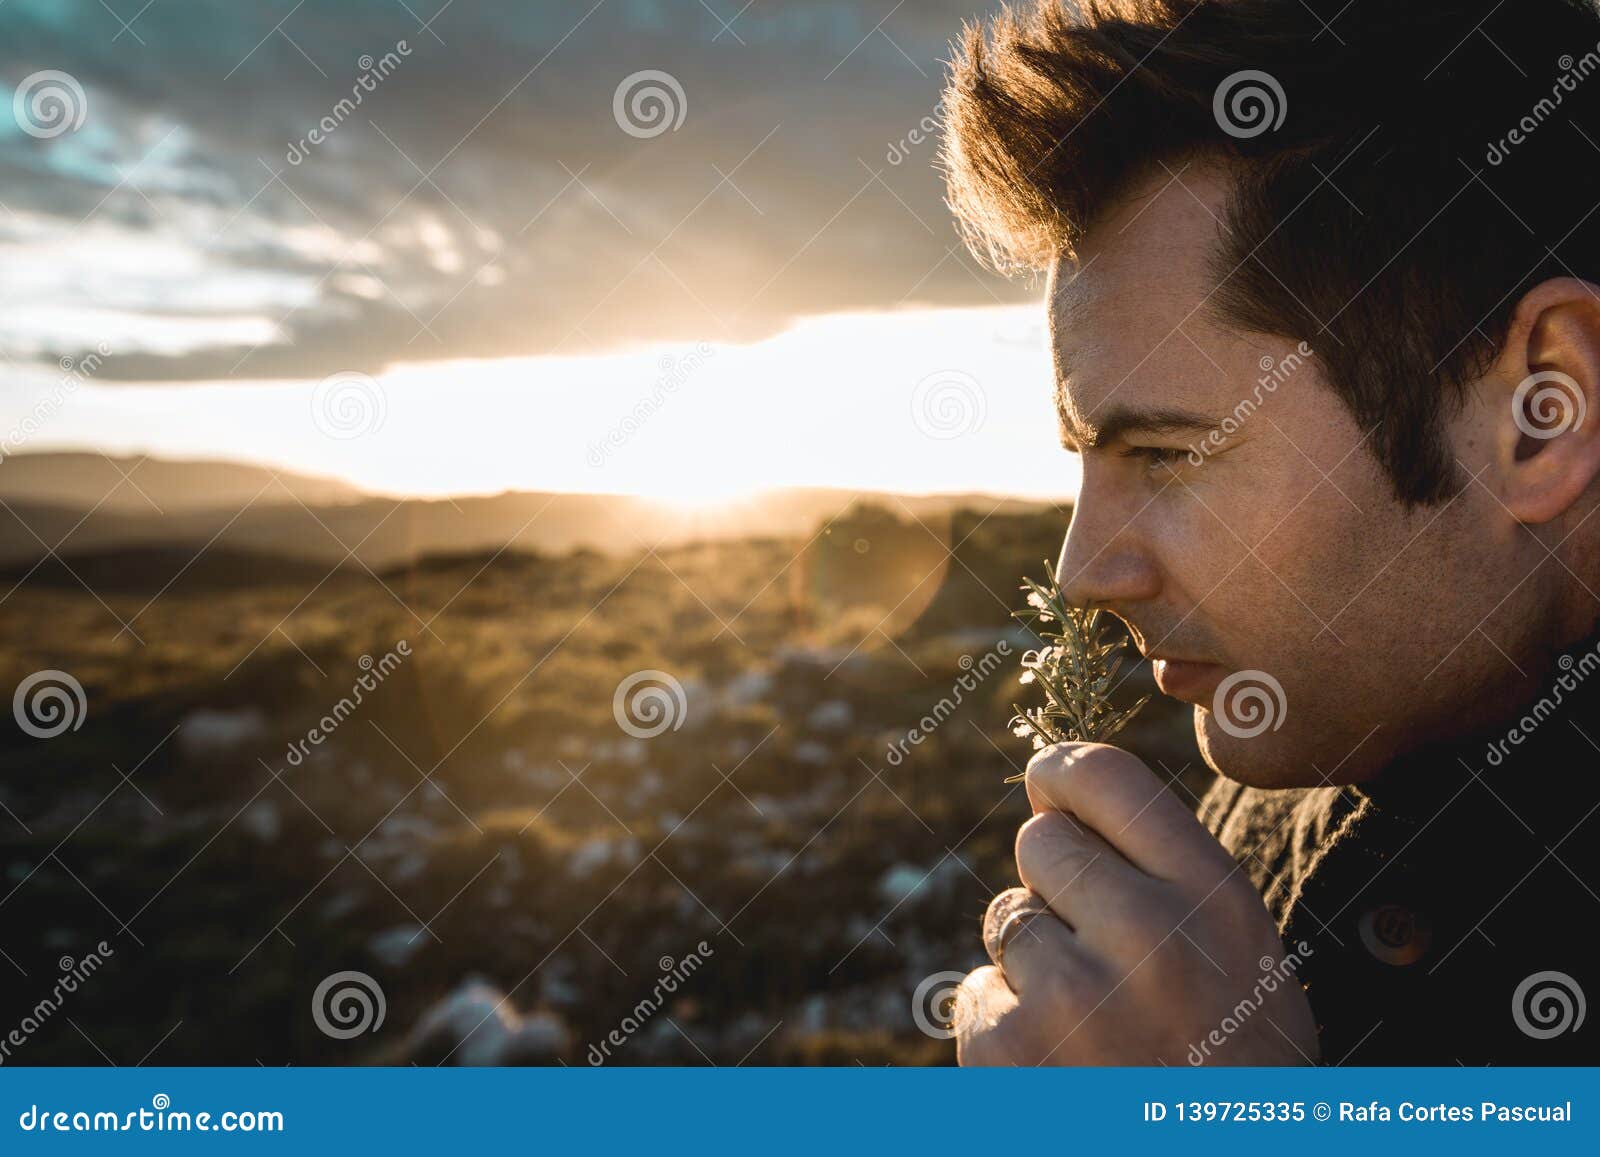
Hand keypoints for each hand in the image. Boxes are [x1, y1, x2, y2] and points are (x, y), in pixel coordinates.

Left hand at [956, 742, 1319, 1065]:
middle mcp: (1149, 935)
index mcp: (1216, 900)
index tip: (1049, 780)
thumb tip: (1053, 783)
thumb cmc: (1230, 1069)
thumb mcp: (1240, 958)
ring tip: (1095, 1030)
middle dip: (1055, 883)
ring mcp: (1072, 994)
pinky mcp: (1006, 1048)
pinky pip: (977, 988)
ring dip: (1034, 962)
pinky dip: (1005, 1024)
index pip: (1106, 776)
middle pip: (1040, 839)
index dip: (1063, 770)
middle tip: (1101, 952)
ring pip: (1007, 917)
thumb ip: (1166, 872)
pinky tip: (1061, 1073)